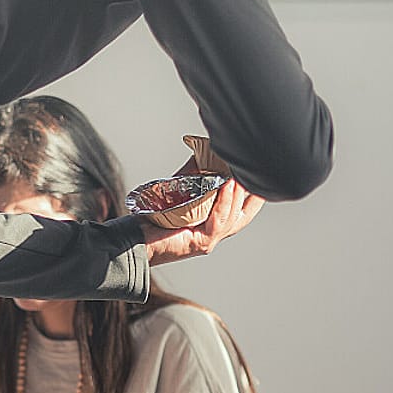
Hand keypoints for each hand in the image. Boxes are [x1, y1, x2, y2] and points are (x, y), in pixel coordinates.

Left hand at [141, 178, 264, 264]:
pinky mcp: (202, 243)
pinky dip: (225, 201)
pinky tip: (228, 184)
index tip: (260, 174)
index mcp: (213, 224)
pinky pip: (219, 220)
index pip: (242, 210)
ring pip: (233, 216)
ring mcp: (210, 240)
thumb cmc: (152, 219)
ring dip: (239, 193)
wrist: (133, 239)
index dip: (254, 194)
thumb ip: (193, 174)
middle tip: (256, 170)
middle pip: (244, 214)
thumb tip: (203, 150)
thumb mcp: (178, 190)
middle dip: (253, 193)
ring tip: (241, 173)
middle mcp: (215, 234)